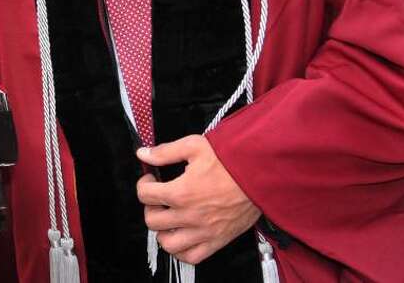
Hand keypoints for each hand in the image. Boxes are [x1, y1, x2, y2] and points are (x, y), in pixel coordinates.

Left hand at [135, 135, 260, 265]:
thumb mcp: (194, 147)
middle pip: (152, 221)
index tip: (151, 180)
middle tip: (158, 198)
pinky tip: (182, 235)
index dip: (144, 184)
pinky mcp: (217, 241)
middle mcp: (190, 216)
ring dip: (163, 231)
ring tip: (168, 218)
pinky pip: (192, 257)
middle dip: (150, 207)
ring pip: (168, 244)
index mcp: (181, 192)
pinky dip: (182, 250)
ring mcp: (204, 232)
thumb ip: (165, 152)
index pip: (145, 195)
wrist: (259, 175)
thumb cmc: (230, 161)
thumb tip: (144, 154)